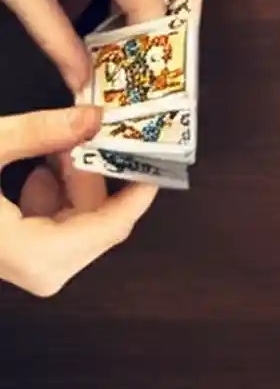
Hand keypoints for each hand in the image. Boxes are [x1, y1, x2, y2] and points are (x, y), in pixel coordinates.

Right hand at [0, 107, 157, 296]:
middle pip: (97, 223)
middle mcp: (37, 272)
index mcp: (33, 254)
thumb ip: (41, 133)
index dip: (139, 190)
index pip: (114, 226)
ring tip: (53, 145)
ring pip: (77, 224)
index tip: (156, 158)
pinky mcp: (14, 258)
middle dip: (94, 175)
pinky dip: (50, 195)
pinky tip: (35, 166)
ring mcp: (25, 270)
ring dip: (72, 182)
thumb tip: (93, 115)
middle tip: (88, 132)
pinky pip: (53, 227)